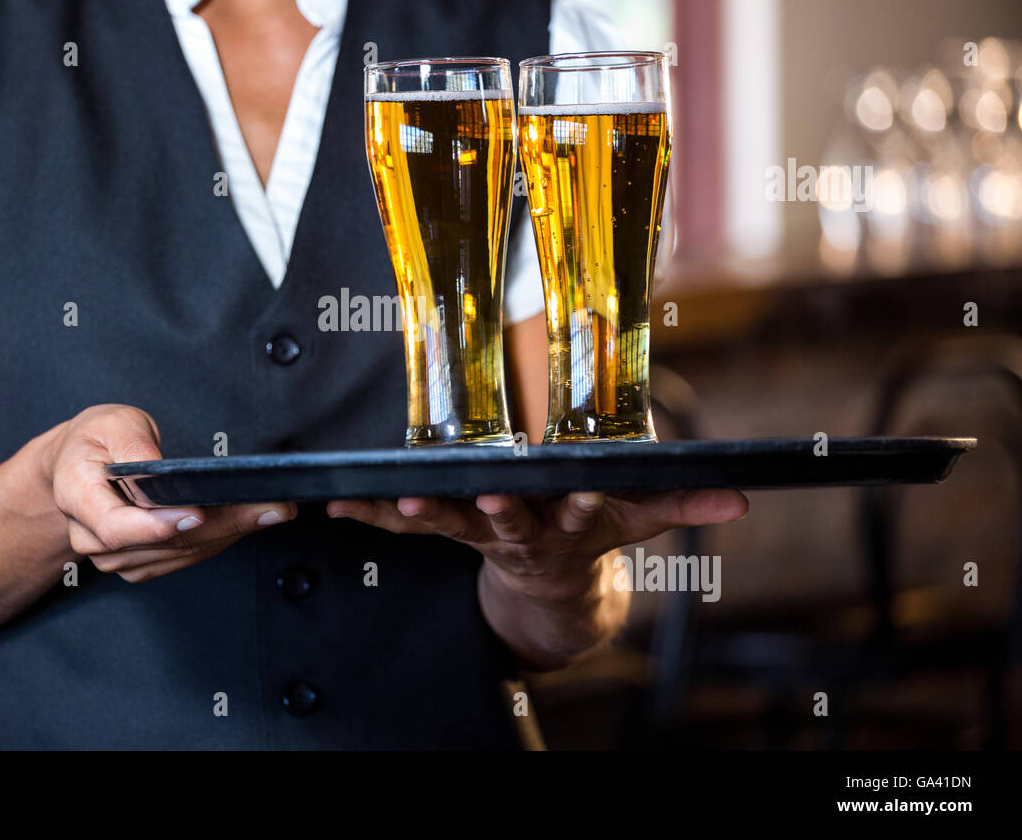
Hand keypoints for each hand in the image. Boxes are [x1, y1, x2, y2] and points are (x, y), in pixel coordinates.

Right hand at [44, 404, 294, 581]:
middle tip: (270, 508)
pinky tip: (246, 520)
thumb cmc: (96, 440)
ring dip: (229, 533)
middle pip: (161, 543)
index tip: (198, 513)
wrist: (79, 465)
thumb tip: (159, 470)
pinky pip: (184, 557)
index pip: (114, 527)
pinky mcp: (139, 562)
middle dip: (222, 525)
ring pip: (179, 553)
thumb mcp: (112, 424)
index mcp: (76, 496)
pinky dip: (219, 539)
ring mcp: (115, 556)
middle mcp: (91, 536)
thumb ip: (134, 447)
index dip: (158, 526)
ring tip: (270, 510)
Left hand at [327, 489, 747, 598]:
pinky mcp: (448, 528)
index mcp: (572, 523)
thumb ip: (683, 506)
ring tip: (399, 501)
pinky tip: (337, 504)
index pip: (582, 514)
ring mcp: (482, 533)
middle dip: (502, 513)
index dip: (584, 506)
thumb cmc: (591, 527)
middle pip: (511, 522)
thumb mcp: (639, 519)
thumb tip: (740, 500)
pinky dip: (370, 515)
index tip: (585, 496)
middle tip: (491, 501)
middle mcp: (524, 531)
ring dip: (424, 513)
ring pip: (451, 523)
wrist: (551, 582)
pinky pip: (404, 526)